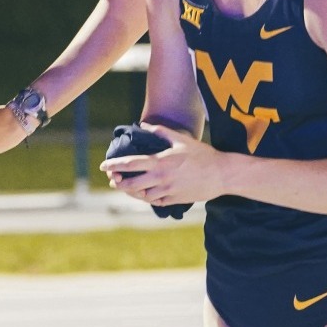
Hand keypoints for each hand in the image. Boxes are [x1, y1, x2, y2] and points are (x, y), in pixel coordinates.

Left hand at [99, 123, 227, 206]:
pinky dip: (146, 198)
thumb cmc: (202, 155)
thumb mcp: (181, 139)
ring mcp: (168, 191)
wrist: (222, 174)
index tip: (104, 166)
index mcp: (161, 162)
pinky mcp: (174, 200)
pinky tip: (144, 193)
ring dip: (131, 192)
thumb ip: (160, 131)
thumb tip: (144, 125)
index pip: (131, 164)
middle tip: (113, 179)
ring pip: (142, 196)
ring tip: (126, 186)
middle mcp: (162, 178)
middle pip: (131, 185)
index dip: (115, 166)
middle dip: (119, 183)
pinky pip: (155, 202)